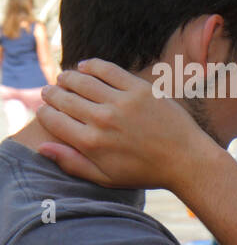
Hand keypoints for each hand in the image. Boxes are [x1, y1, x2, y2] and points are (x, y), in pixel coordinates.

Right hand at [34, 59, 213, 189]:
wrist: (187, 160)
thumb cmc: (145, 172)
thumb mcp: (106, 178)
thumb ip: (72, 163)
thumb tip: (41, 147)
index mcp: (91, 143)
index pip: (52, 119)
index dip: (44, 112)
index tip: (45, 110)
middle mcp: (102, 120)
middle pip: (64, 98)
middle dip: (52, 93)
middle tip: (51, 91)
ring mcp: (122, 102)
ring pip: (81, 81)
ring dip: (67, 77)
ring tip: (65, 78)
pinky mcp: (140, 89)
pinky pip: (108, 70)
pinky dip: (92, 66)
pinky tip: (85, 67)